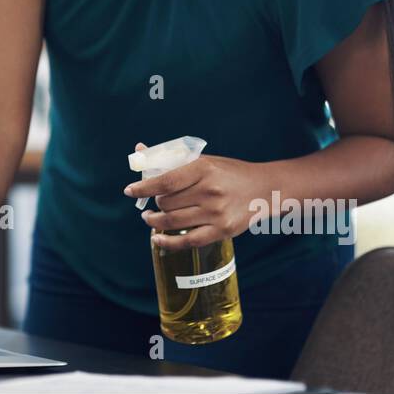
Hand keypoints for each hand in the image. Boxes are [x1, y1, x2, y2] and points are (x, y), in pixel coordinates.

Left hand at [123, 141, 266, 251]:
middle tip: (154, 202)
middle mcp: (210, 190)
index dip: (143, 187)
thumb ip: (171, 159)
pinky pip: (188, 241)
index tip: (129, 190)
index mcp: (203, 168)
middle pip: (167, 202)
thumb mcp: (203, 160)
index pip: (165, 180)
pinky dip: (168, 242)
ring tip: (150, 218)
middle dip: (155, 203)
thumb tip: (139, 150)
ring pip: (173, 221)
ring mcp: (216, 213)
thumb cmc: (228, 173)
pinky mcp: (222, 231)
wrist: (264, 189)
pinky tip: (157, 238)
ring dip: (155, 222)